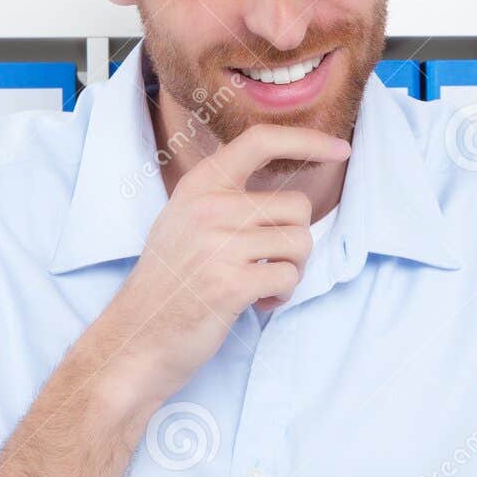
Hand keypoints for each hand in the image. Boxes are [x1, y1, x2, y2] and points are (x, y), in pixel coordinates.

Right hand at [99, 123, 349, 401]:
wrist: (137, 336)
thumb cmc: (169, 282)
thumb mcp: (183, 220)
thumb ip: (223, 198)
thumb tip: (286, 193)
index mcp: (200, 186)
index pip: (260, 140)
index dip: (306, 139)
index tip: (338, 148)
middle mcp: (209, 208)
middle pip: (297, 206)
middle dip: (295, 240)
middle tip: (268, 263)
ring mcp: (219, 245)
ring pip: (300, 243)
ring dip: (290, 270)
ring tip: (259, 284)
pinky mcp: (231, 284)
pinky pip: (289, 277)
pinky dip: (281, 294)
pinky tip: (256, 302)